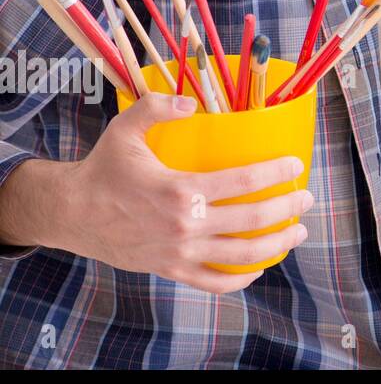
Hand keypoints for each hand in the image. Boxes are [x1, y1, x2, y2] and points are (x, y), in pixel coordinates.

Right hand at [52, 92, 311, 294]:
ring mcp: (179, 252)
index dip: (277, 173)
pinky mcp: (170, 269)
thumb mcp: (126, 128)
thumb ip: (157, 106)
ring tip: (298, 230)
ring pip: (241, 255)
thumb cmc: (104, 167)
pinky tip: (260, 265)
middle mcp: (184, 225)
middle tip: (306, 198)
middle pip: (252, 220)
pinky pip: (213, 282)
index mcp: (180, 190)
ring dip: (277, 244)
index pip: (244, 181)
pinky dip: (241, 278)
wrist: (71, 213)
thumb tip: (192, 101)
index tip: (297, 165)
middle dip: (288, 208)